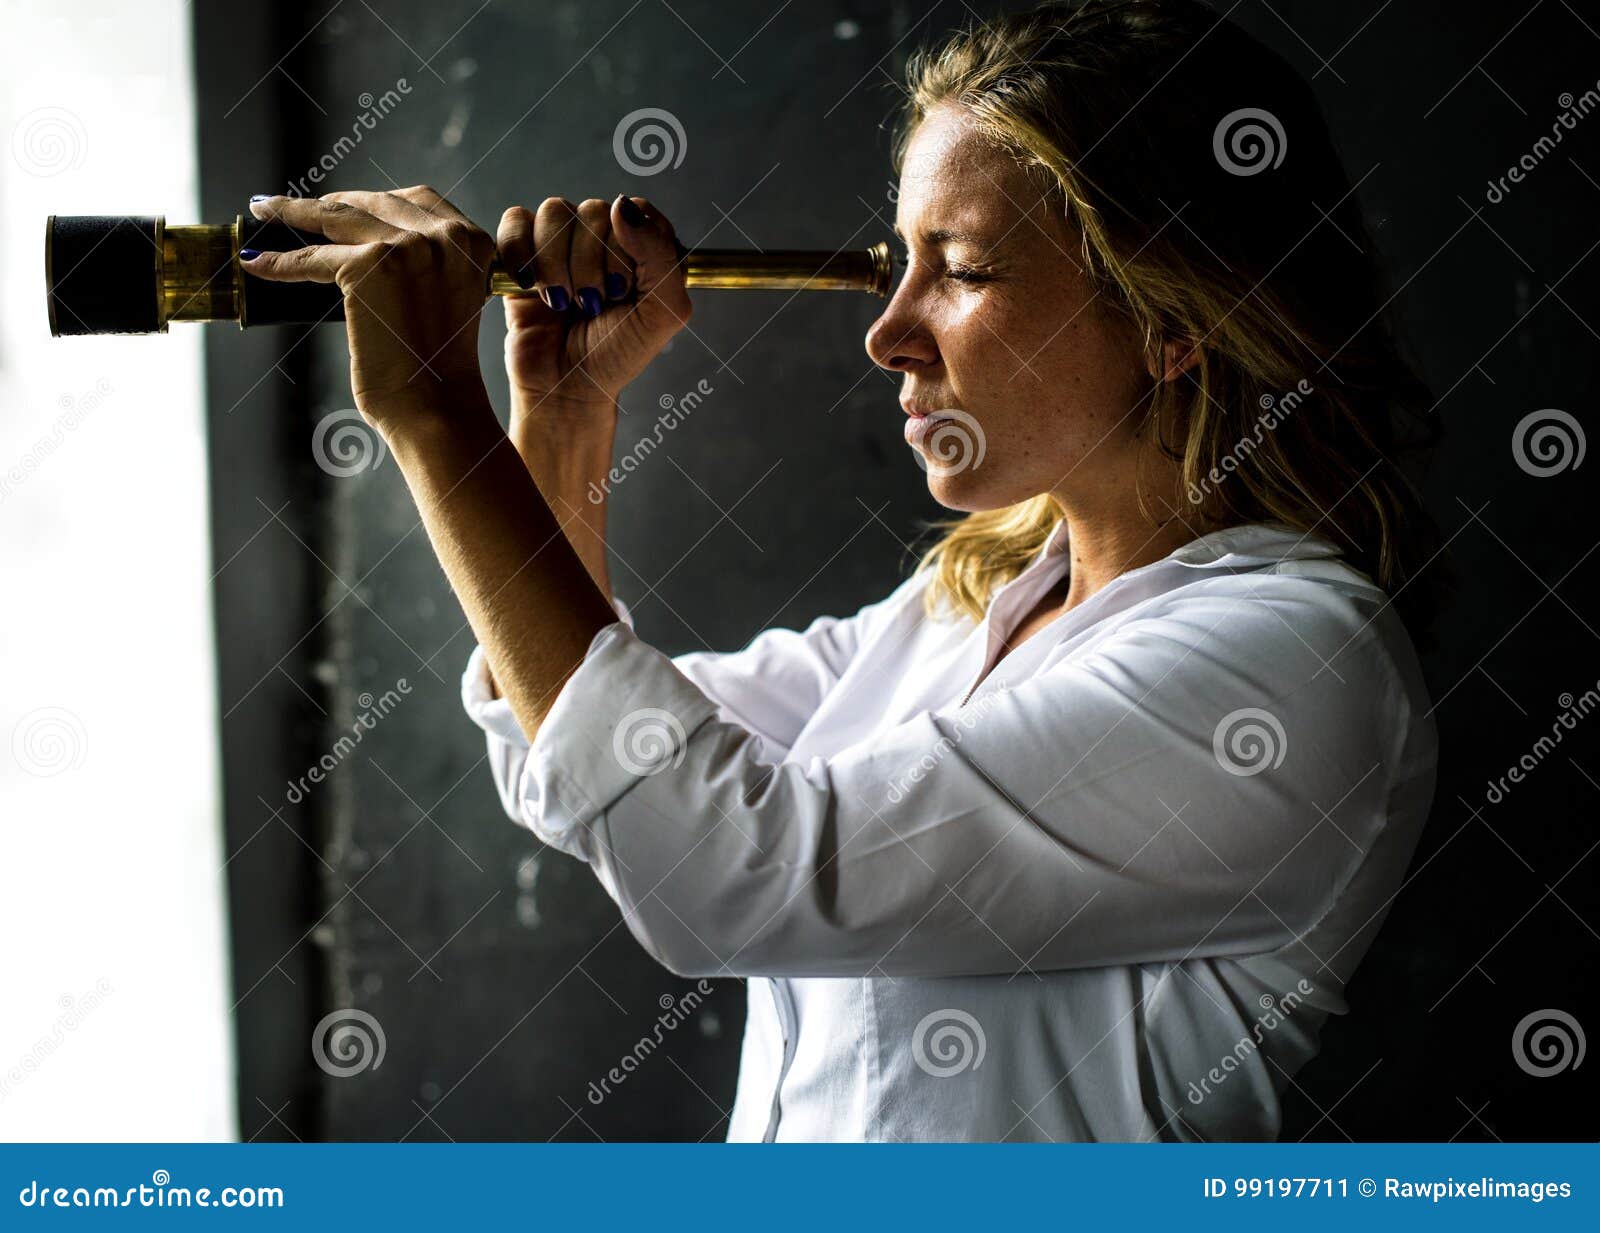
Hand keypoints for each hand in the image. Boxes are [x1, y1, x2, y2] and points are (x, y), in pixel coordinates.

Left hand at [242, 186, 496, 430]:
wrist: (437, 407)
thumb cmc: (440, 370)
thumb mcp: (449, 300)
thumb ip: (430, 266)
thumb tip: (375, 246)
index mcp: (472, 243)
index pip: (418, 201)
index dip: (376, 200)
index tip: (347, 201)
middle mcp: (445, 237)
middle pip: (376, 202)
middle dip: (333, 201)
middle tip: (296, 205)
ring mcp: (407, 248)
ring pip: (338, 218)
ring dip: (293, 213)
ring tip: (264, 211)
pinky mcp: (369, 268)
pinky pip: (312, 258)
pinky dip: (280, 261)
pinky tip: (258, 262)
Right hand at [496, 194, 691, 417]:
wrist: (565, 386)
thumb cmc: (616, 354)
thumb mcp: (661, 314)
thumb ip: (660, 256)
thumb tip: (621, 205)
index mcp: (641, 245)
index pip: (637, 210)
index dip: (627, 247)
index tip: (625, 289)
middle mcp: (602, 236)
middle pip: (594, 211)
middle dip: (592, 266)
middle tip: (593, 306)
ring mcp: (561, 241)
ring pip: (555, 212)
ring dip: (558, 266)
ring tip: (564, 303)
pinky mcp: (522, 251)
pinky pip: (517, 220)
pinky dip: (521, 252)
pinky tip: (531, 287)